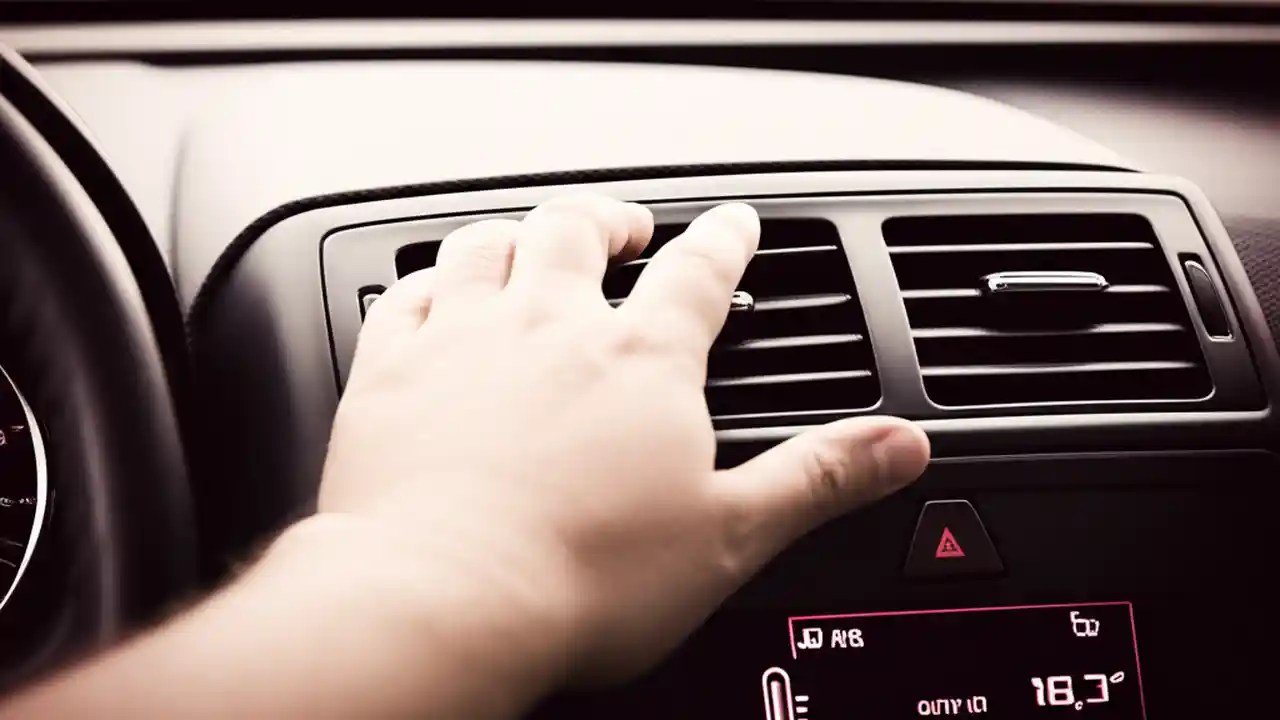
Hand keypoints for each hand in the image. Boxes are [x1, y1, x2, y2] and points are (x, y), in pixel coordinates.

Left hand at [316, 195, 928, 707]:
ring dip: (518, 232)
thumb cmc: (583, 577)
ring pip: (488, 242)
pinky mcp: (389, 371)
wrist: (440, 600)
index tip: (736, 223)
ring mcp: (461, 339)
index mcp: (640, 359)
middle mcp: (549, 326)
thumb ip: (818, 476)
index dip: (726, 239)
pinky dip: (424, 278)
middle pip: (582, 229)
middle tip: (629, 229)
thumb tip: (902, 447)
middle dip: (612, 217)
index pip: (699, 271)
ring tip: (535, 241)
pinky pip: (401, 290)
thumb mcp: (731, 534)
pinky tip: (431, 288)